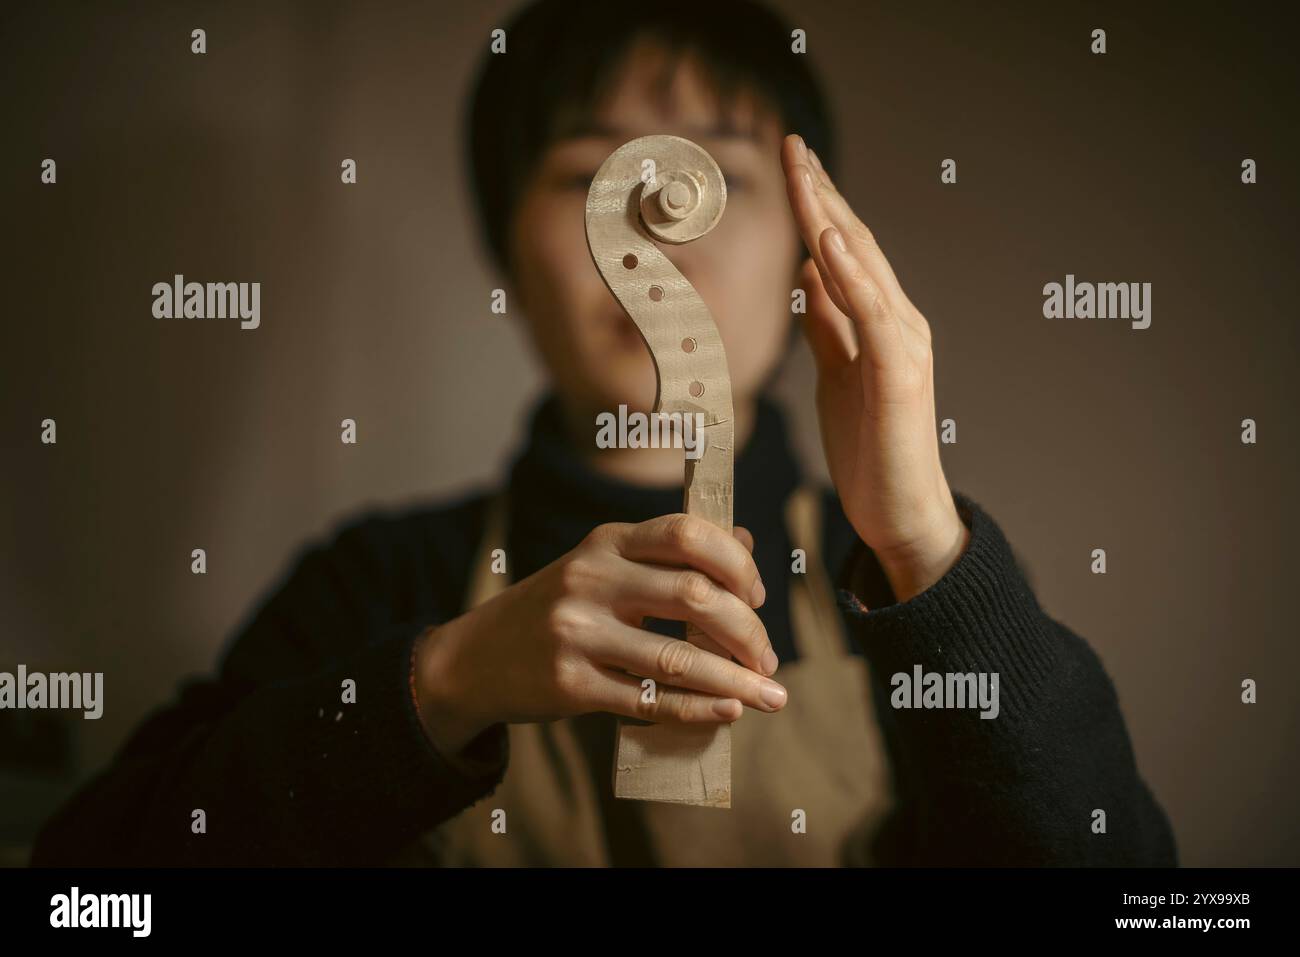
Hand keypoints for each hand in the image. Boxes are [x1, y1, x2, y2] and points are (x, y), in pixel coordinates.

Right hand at [413, 514, 787, 756]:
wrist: (474, 659)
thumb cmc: (556, 609)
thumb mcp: (602, 565)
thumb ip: (667, 553)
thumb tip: (744, 540)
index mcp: (606, 542)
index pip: (688, 534)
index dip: (737, 563)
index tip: (758, 595)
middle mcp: (591, 580)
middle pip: (696, 596)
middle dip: (748, 632)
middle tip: (769, 660)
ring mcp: (577, 634)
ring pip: (679, 659)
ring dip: (737, 682)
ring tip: (771, 697)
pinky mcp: (570, 685)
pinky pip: (649, 701)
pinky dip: (699, 710)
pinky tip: (728, 712)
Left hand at [781, 134, 968, 602]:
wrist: (901, 513)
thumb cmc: (871, 450)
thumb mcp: (837, 376)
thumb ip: (828, 325)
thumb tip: (808, 274)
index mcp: (881, 323)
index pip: (845, 252)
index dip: (819, 206)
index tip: (792, 165)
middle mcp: (898, 322)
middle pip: (855, 244)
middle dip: (822, 193)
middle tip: (792, 145)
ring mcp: (904, 345)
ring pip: (864, 266)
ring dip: (831, 216)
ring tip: (804, 171)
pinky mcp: (900, 374)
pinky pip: (872, 313)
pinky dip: (851, 274)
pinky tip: (828, 240)